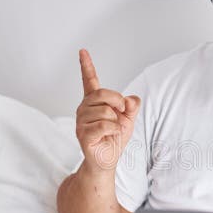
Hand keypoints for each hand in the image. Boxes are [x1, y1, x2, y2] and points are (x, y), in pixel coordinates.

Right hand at [76, 49, 140, 172]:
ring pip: (106, 111)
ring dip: (116, 122)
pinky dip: (115, 130)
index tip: (83, 51)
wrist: (108, 160)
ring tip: (112, 130)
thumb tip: (131, 99)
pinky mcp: (83, 134)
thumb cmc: (114, 139)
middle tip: (121, 115)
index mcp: (94, 102)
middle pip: (103, 93)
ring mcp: (81, 121)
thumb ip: (131, 106)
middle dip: (118, 102)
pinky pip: (105, 125)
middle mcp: (84, 108)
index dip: (86, 65)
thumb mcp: (128, 119)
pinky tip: (111, 135)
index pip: (89, 80)